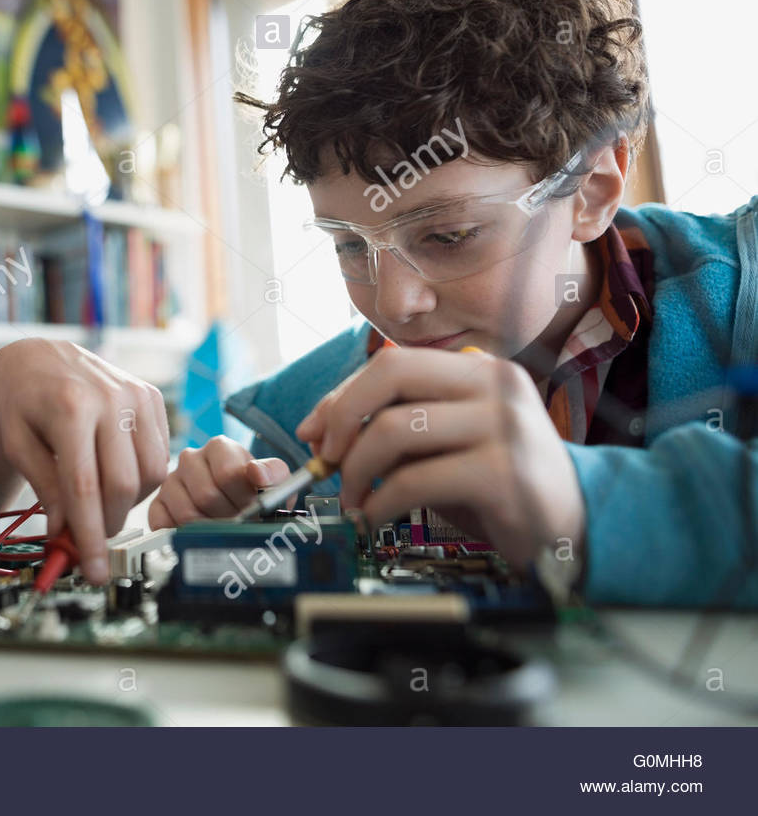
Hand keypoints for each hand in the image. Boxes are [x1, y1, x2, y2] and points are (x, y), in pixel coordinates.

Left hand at [0, 338, 169, 582]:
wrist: (39, 356)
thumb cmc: (23, 399)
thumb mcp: (17, 443)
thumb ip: (45, 488)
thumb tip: (67, 533)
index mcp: (69, 408)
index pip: (85, 487)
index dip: (90, 535)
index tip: (93, 570)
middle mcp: (110, 399)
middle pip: (123, 485)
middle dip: (108, 524)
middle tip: (90, 539)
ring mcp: (136, 395)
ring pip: (151, 475)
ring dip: (127, 503)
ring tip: (98, 502)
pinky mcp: (151, 397)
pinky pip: (160, 456)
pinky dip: (142, 480)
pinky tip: (115, 477)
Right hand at [148, 435, 288, 528]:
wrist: (242, 507)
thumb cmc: (256, 492)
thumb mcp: (275, 481)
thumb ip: (272, 473)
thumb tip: (255, 472)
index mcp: (219, 447)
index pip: (226, 474)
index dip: (244, 499)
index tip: (254, 508)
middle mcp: (190, 459)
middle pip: (206, 496)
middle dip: (228, 517)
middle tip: (240, 523)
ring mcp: (171, 482)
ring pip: (186, 513)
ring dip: (209, 529)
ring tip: (223, 528)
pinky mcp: (157, 505)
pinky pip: (164, 524)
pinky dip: (183, 535)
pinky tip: (199, 534)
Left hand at [295, 346, 583, 566]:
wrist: (576, 527)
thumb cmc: (501, 485)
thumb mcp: (447, 444)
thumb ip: (398, 426)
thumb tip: (323, 431)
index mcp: (480, 369)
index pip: (392, 362)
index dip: (343, 395)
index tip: (313, 431)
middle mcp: (495, 386)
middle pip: (391, 376)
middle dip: (342, 418)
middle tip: (326, 461)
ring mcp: (503, 426)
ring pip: (395, 430)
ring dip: (357, 471)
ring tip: (353, 500)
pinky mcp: (503, 473)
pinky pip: (414, 480)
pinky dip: (380, 503)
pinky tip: (375, 517)